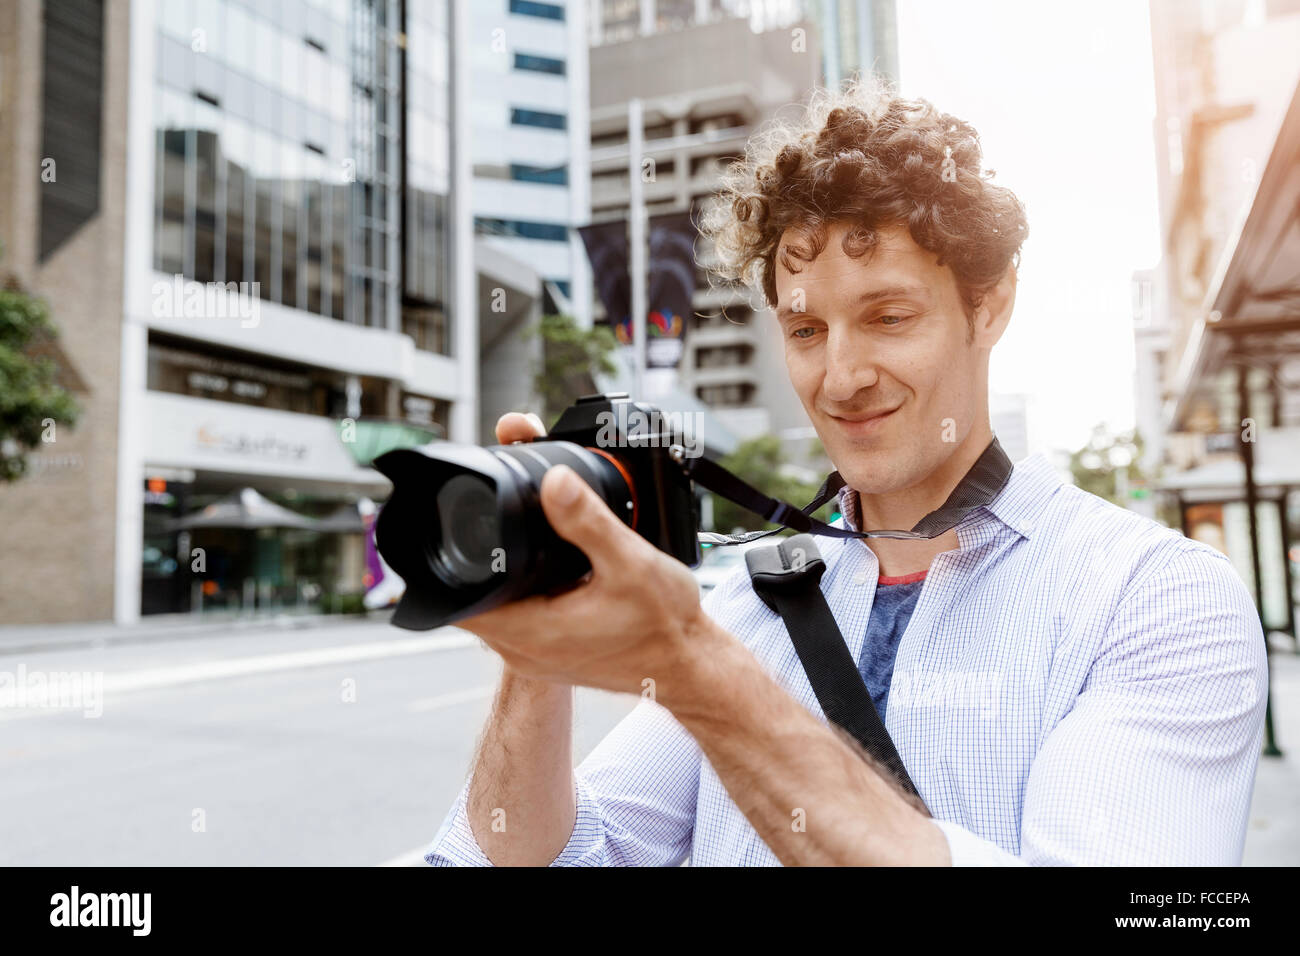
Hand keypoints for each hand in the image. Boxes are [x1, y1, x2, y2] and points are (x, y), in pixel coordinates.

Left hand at [455, 412, 717, 702]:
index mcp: (530, 631)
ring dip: (502, 571)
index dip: (453, 555)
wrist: (691, 668)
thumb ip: (589, 521)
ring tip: (525, 535)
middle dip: (480, 552)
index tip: (466, 519)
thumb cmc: (665, 626)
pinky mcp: (550, 652)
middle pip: (471, 593)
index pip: (457, 596)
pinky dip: (522, 588)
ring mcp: (534, 655)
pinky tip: (548, 566)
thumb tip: (553, 480)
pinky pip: (518, 616)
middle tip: (503, 515)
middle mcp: (521, 650)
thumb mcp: (631, 563)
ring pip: (494, 604)